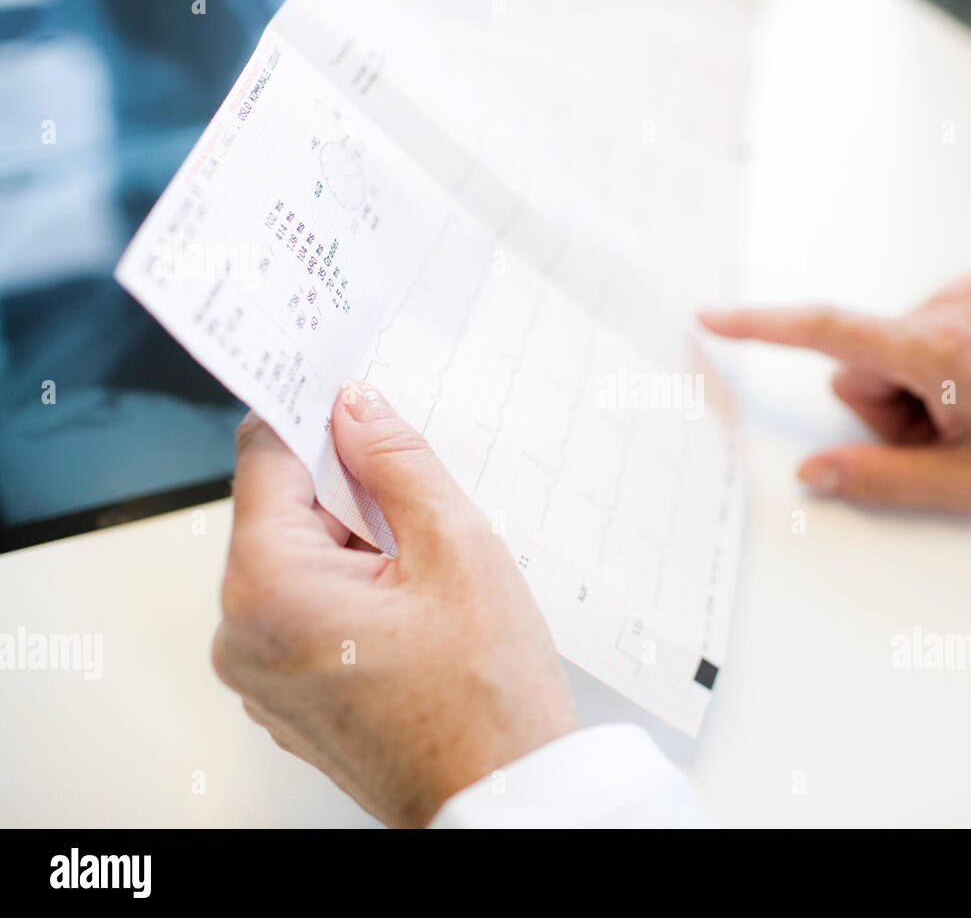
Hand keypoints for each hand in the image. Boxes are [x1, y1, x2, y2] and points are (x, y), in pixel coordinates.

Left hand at [212, 382, 577, 826]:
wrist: (502, 798)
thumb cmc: (487, 699)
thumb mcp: (459, 548)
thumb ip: (397, 461)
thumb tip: (357, 408)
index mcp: (269, 588)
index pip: (264, 455)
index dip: (314, 417)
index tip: (351, 400)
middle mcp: (241, 635)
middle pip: (280, 512)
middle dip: (349, 497)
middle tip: (422, 519)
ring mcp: (259, 674)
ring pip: (296, 563)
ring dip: (356, 550)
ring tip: (425, 586)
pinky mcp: (284, 697)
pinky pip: (303, 613)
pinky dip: (350, 596)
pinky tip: (410, 620)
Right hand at [699, 276, 970, 510]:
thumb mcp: (970, 485)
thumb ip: (880, 483)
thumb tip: (811, 472)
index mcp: (941, 352)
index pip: (829, 332)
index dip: (762, 327)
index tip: (712, 316)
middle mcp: (945, 305)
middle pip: (855, 364)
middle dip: (883, 410)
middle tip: (947, 436)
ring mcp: (960, 291)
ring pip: (883, 351)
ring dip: (909, 391)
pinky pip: (913, 332)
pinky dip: (929, 367)